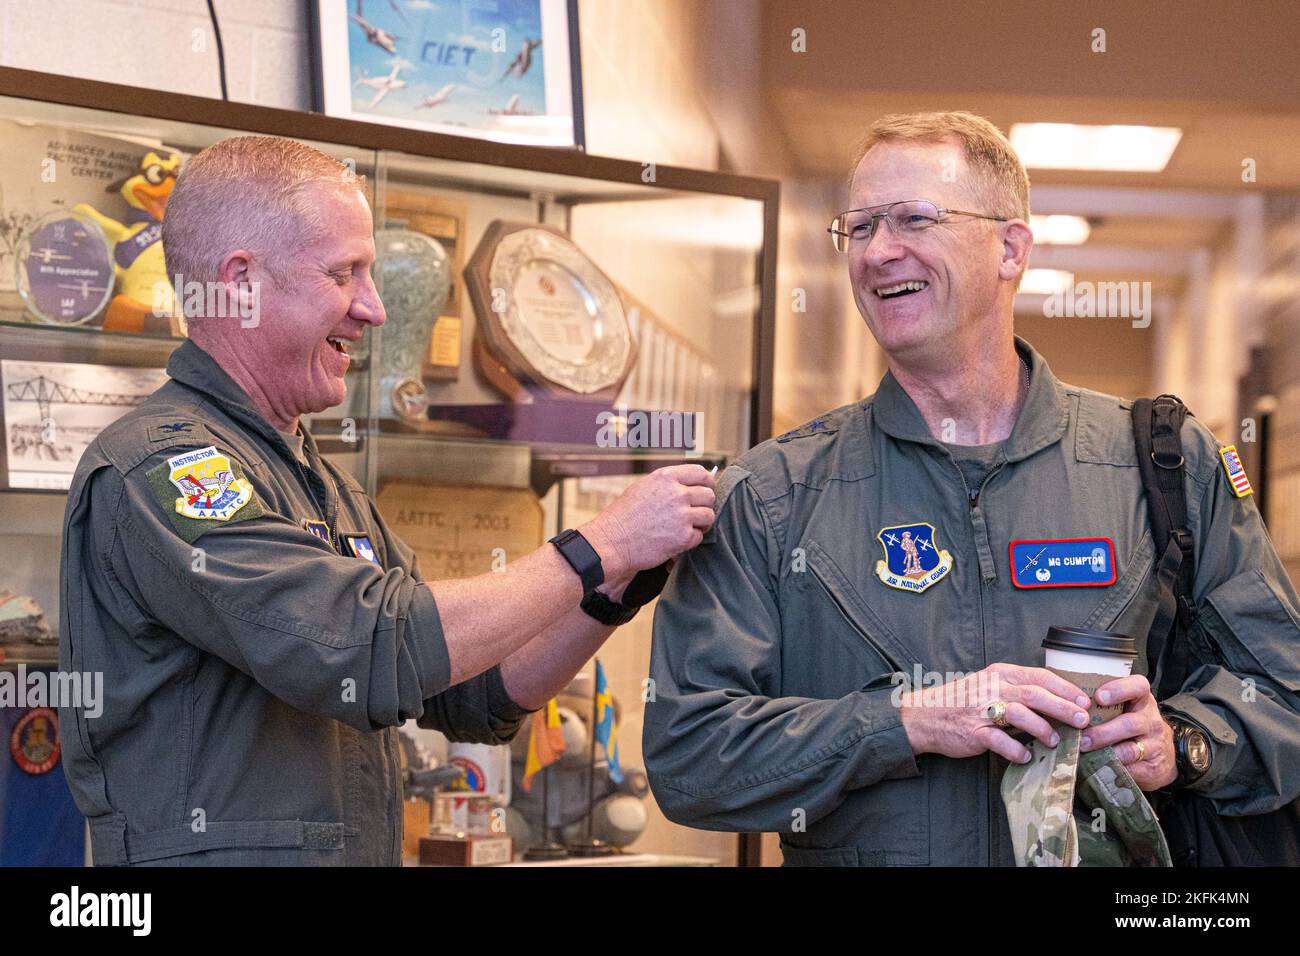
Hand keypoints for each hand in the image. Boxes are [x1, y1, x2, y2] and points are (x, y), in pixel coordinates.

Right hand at [579, 464, 716, 578]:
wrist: (612, 540)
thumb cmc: (624, 516)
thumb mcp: (643, 487)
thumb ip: (667, 484)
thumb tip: (690, 484)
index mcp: (666, 477)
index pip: (701, 473)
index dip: (707, 482)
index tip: (706, 489)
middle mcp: (677, 494)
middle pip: (709, 495)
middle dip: (704, 505)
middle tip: (695, 513)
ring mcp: (682, 515)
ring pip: (709, 516)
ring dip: (701, 523)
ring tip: (688, 527)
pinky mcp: (683, 536)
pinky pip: (699, 536)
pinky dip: (691, 540)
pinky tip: (677, 540)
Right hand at [900, 663, 1091, 763]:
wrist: (924, 715)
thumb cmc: (962, 701)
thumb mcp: (989, 684)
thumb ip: (1016, 688)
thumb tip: (1056, 700)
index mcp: (999, 673)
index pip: (1038, 676)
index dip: (1064, 688)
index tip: (1084, 701)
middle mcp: (991, 688)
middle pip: (1034, 694)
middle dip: (1063, 707)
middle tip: (1082, 721)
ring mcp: (981, 710)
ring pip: (1020, 715)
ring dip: (1042, 729)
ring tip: (1055, 741)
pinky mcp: (973, 732)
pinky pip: (1000, 741)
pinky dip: (1016, 750)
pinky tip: (1026, 756)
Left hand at [1078, 675, 1177, 789]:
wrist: (1162, 753)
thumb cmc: (1129, 723)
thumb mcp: (1121, 708)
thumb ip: (1099, 703)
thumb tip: (1060, 701)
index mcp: (1142, 699)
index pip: (1138, 686)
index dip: (1119, 690)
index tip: (1098, 697)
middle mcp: (1151, 720)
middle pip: (1131, 724)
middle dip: (1103, 732)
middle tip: (1082, 738)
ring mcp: (1155, 745)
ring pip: (1130, 750)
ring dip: (1105, 752)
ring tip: (1086, 753)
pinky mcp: (1153, 768)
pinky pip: (1132, 770)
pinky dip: (1113, 769)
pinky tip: (1098, 767)